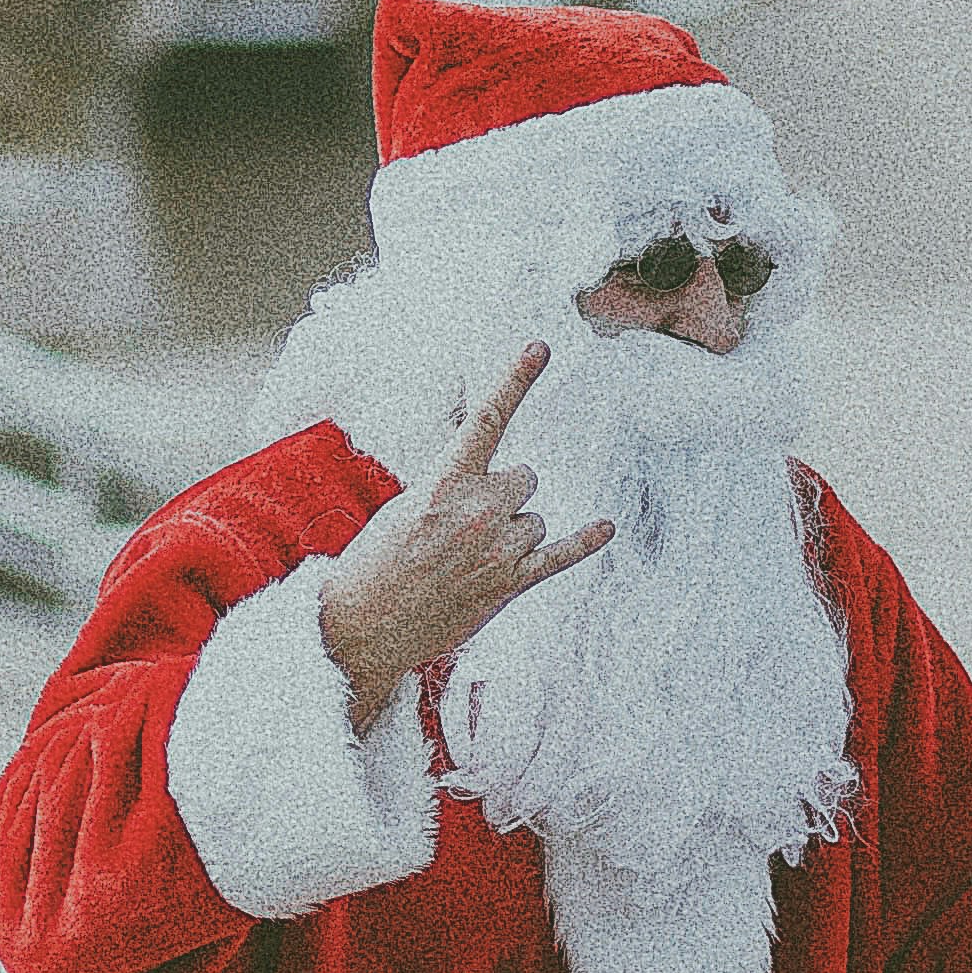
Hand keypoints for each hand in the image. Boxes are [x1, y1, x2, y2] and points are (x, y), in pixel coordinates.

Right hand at [320, 341, 615, 731]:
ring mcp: (500, 549)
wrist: (365, 624)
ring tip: (470, 559)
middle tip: (466, 525)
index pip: (487, 419)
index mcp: (445, 483)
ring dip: (512, 532)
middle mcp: (479, 510)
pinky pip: (562, 554)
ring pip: (535, 518)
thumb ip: (451, 483)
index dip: (515, 380)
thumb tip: (485, 472)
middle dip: (504, 494)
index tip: (540, 347)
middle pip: (525, 478)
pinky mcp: (511, 584)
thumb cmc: (377, 563)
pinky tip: (606, 527)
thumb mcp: (405, 505)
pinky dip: (585, 541)